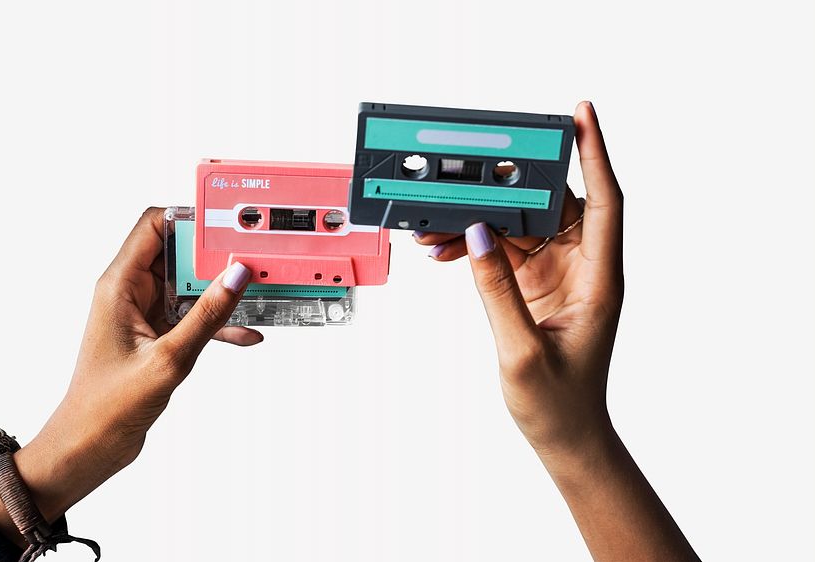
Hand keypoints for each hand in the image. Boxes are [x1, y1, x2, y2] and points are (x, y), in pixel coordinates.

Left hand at [0, 208, 262, 534]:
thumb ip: (206, 316)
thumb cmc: (107, 407)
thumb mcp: (168, 359)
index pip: (154, 226)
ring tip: (256, 291)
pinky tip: (246, 334)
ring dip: (220, 291)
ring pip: (189, 286)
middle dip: (214, 254)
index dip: (189, 217)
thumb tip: (236, 276)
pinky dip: (217, 324)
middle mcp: (129, 293)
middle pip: (177, 252)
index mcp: (119, 285)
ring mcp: (143, 315)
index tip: (226, 221)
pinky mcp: (155, 337)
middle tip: (251, 258)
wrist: (88, 447)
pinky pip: (191, 317)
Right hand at [415, 101, 621, 455]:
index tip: (580, 113)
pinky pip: (502, 249)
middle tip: (467, 168)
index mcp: (599, 278)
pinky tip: (443, 249)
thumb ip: (497, 290)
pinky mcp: (533, 285)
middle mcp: (582, 268)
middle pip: (550, 204)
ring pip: (518, 225)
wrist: (564, 436)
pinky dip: (474, 245)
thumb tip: (477, 233)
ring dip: (478, 218)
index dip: (594, 153)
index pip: (603, 201)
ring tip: (435, 222)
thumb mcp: (522, 350)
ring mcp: (557, 274)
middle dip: (506, 184)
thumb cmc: (560, 404)